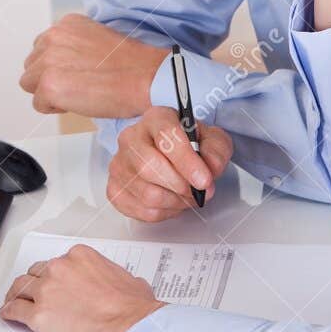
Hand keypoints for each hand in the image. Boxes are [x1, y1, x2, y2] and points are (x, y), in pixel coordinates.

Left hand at [0, 244, 164, 331]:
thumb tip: (119, 285)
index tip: (55, 283)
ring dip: (16, 295)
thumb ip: (115, 278)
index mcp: (80, 257)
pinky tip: (8, 315)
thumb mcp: (130, 281)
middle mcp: (60, 269)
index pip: (58, 263)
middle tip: (36, 293)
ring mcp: (46, 291)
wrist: (130, 330)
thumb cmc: (133, 310)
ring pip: (21, 288)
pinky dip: (9, 313)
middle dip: (36, 283)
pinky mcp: (38, 315)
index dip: (55, 275)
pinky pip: (15, 311)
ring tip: (14, 301)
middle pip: (37, 273)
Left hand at [19, 14, 167, 118]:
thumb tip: (61, 64)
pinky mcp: (49, 85)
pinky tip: (80, 103)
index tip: (80, 72)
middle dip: (50, 78)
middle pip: (32, 66)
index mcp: (65, 24)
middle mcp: (53, 37)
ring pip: (30, 84)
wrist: (148, 78)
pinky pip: (39, 104)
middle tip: (79, 86)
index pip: (43, 49)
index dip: (60, 66)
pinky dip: (56, 109)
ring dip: (50, 93)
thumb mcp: (96, 40)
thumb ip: (72, 46)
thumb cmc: (131, 65)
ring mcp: (49, 61)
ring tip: (79, 94)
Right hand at [108, 106, 231, 221]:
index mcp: (156, 119)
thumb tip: (210, 167)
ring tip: (187, 196)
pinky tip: (171, 201)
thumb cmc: (190, 144)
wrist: (172, 152)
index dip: (186, 162)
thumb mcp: (213, 139)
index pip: (166, 137)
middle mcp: (131, 138)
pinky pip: (141, 210)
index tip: (204, 180)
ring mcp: (119, 164)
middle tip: (198, 192)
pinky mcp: (115, 188)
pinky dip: (163, 212)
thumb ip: (216, 150)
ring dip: (175, 202)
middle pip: (149, 167)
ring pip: (147, 194)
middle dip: (181, 186)